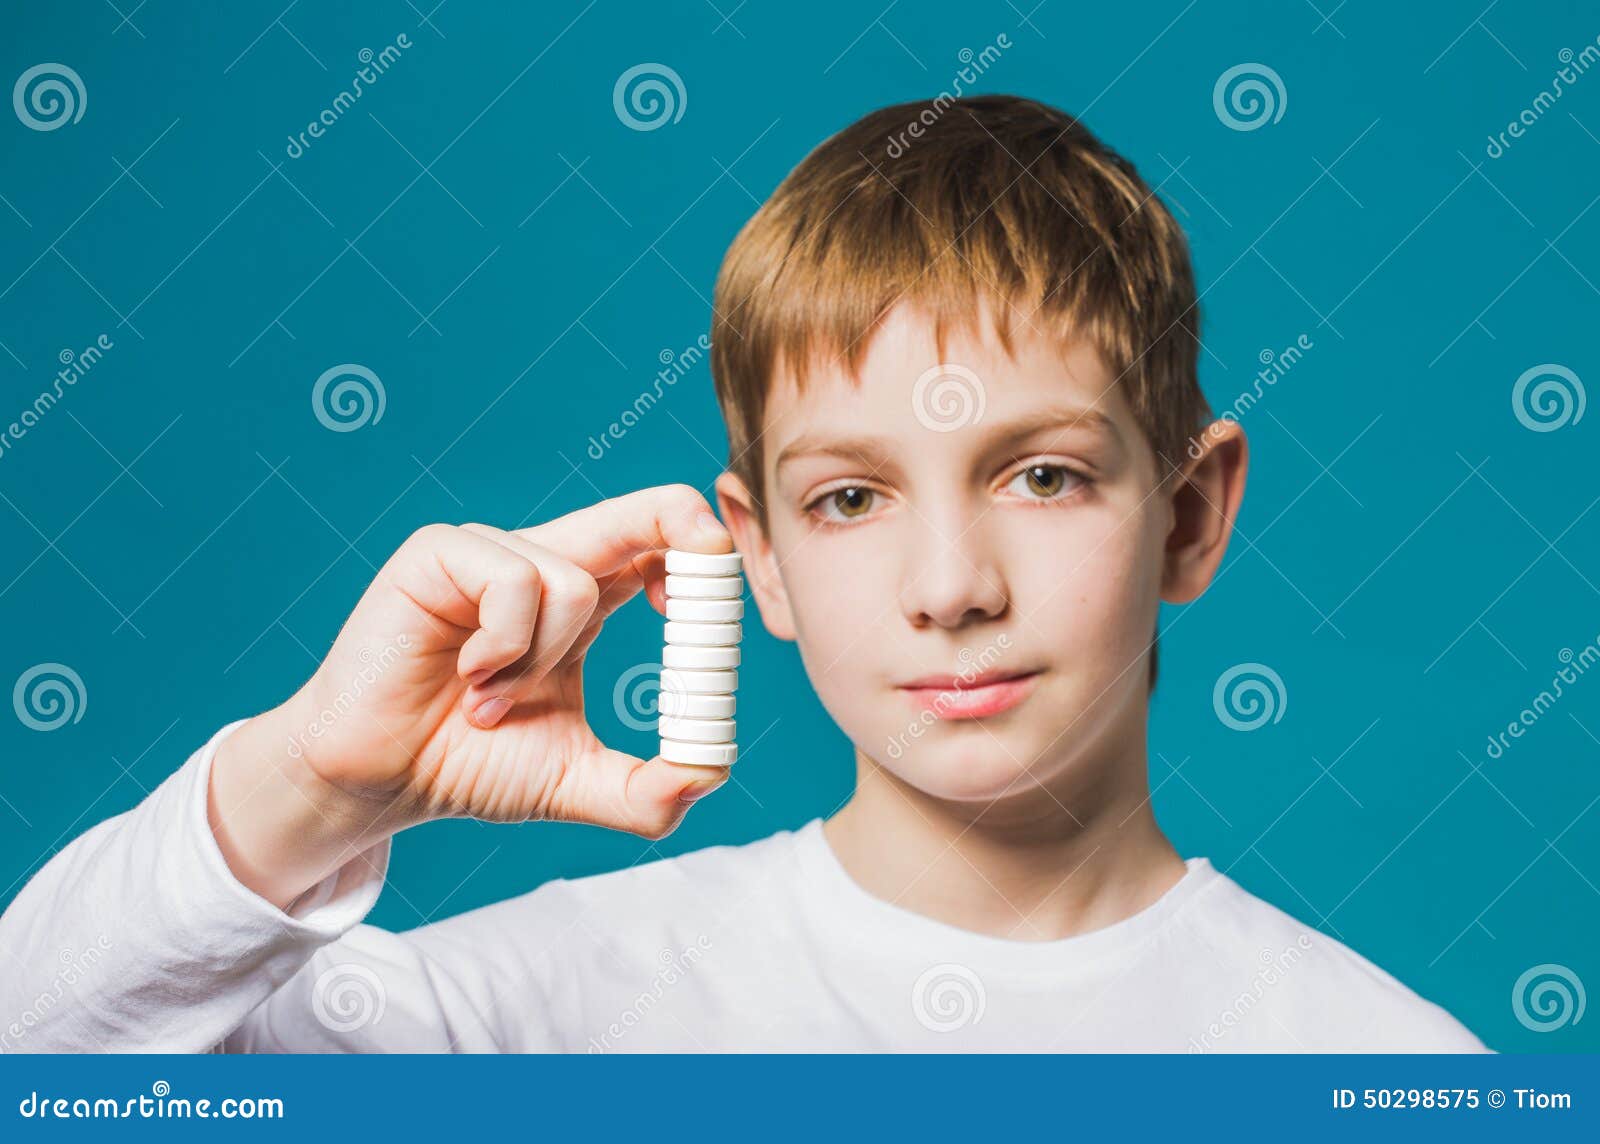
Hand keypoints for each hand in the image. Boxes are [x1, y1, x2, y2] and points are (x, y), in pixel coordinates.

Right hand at [210, 485, 735, 905]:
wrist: (378, 780)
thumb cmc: (470, 765)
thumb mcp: (574, 781)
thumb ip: (647, 792)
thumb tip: (710, 774)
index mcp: (589, 598)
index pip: (669, 544)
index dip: (708, 570)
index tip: (697, 628)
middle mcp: (549, 561)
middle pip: (653, 508)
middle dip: (693, 541)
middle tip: (683, 608)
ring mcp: (494, 551)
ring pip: (576, 581)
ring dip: (544, 661)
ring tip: (492, 701)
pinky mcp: (441, 552)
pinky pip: (515, 583)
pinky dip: (504, 648)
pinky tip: (467, 679)